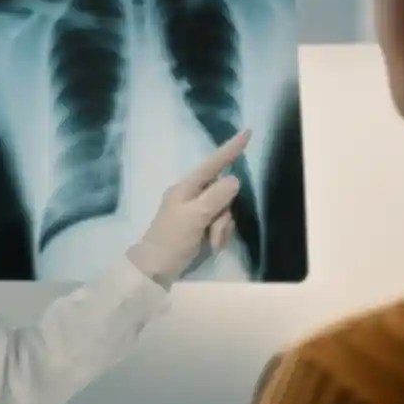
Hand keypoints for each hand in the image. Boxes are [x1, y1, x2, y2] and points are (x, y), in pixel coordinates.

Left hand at [126, 129, 250, 286]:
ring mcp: (198, 214)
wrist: (156, 270)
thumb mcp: (194, 217)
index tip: (247, 133)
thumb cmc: (171, 240)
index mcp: (186, 188)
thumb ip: (216, 197)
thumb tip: (233, 180)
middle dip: (224, 214)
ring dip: (221, 230)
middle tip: (211, 230)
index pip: (213, 164)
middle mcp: (193, 197)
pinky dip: (219, 237)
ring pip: (226, 212)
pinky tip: (208, 247)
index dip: (231, 150)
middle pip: (225, 193)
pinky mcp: (202, 229)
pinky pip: (222, 227)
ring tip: (207, 242)